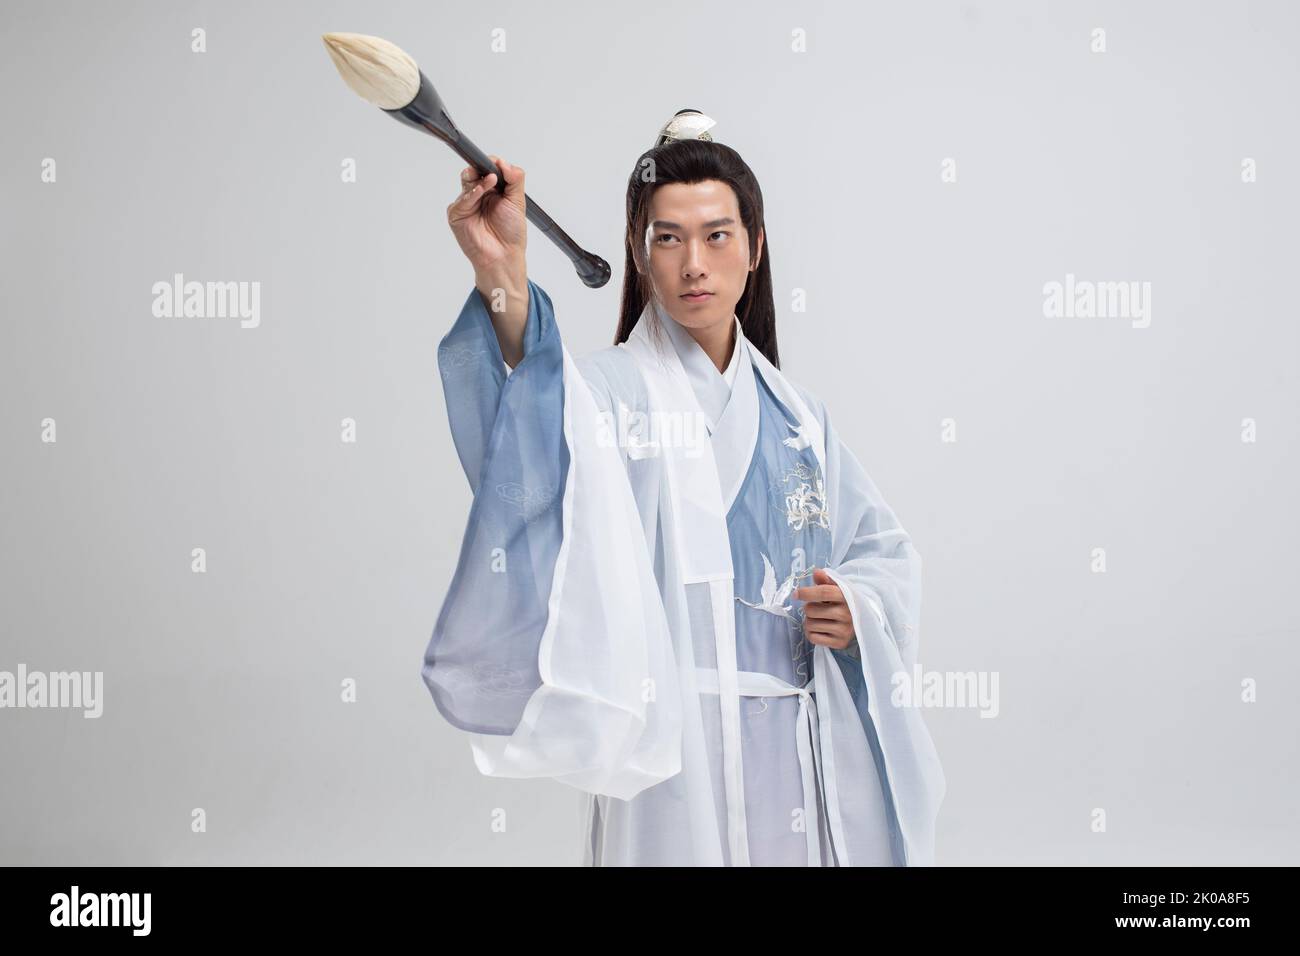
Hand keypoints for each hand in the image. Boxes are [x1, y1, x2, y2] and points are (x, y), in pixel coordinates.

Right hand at [446, 154, 526, 274]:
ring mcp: (467, 204)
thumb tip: (505, 163)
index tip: (498, 163)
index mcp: (493, 191)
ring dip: (479, 179)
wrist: (503, 255)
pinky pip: (462, 199)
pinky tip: (480, 192)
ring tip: (492, 181)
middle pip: (474, 172)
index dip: (491, 164)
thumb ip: (515, 179)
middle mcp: (479, 195)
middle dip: (481, 168)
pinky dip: (471, 193)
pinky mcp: (457, 214)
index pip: (488, 169)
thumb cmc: (511, 233)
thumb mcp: (518, 201)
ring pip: (467, 181)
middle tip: (491, 170)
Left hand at [795, 568, 856, 650]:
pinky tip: (820, 629)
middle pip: (811, 610)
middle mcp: (847, 614)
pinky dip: (811, 633)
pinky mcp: (840, 643)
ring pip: (809, 625)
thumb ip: (825, 580)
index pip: (823, 592)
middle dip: (808, 608)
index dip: (806, 592)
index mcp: (847, 597)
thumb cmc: (844, 602)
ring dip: (808, 621)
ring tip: (819, 619)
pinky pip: (812, 638)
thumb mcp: (837, 588)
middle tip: (816, 608)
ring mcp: (844, 630)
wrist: (861, 620)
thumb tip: (817, 572)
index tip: (796, 594)